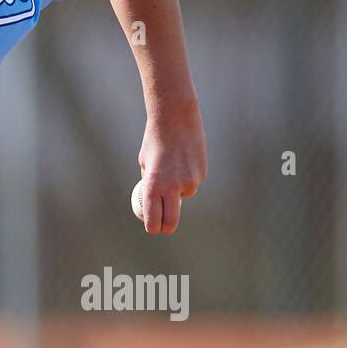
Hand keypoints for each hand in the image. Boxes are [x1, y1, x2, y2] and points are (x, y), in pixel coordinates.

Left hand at [136, 101, 206, 234]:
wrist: (175, 119)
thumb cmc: (155, 141)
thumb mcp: (145, 163)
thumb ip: (150, 183)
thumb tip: (153, 203)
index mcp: (152, 185)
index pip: (152, 218)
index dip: (152, 227)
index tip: (152, 228)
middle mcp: (171, 187)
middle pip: (171, 221)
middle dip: (167, 228)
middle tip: (164, 227)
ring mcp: (189, 182)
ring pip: (183, 197)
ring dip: (178, 191)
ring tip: (173, 166)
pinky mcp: (201, 175)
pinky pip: (192, 183)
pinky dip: (187, 178)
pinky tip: (183, 160)